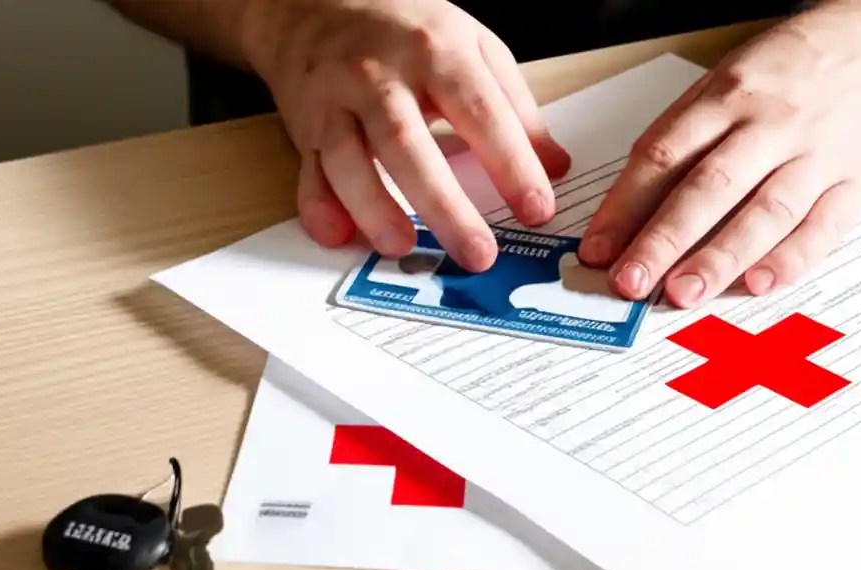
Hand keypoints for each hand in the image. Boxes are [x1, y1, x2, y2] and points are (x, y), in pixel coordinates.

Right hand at [247, 0, 570, 269]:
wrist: (314, 1)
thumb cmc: (405, 30)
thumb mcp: (472, 46)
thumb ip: (515, 108)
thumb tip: (556, 167)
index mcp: (437, 51)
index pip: (481, 111)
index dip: (513, 164)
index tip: (537, 209)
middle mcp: (381, 74)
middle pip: (409, 143)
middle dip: (444, 204)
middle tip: (478, 253)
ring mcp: (336, 99)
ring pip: (348, 158)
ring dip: (374, 208)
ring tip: (403, 248)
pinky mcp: (304, 124)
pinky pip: (310, 169)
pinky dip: (319, 205)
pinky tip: (337, 235)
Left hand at [579, 8, 860, 306]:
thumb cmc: (793, 67)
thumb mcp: (727, 81)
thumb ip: (684, 138)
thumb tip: (632, 206)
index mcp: (729, 97)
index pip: (665, 155)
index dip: (625, 206)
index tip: (600, 248)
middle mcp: (771, 125)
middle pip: (709, 188)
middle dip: (664, 240)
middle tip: (631, 281)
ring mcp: (818, 154)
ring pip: (764, 213)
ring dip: (721, 258)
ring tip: (685, 293)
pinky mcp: (858, 181)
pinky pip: (822, 227)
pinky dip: (791, 259)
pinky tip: (759, 284)